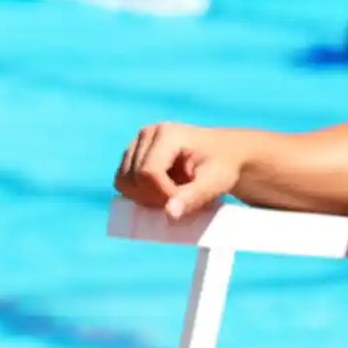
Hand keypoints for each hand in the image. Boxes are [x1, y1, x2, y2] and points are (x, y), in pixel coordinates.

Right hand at [114, 122, 239, 219]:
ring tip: (171, 197)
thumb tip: (170, 213)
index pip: (148, 173)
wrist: (225, 154)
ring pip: (123, 180)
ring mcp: (137, 144)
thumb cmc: (223, 166)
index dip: (163, 195)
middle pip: (132, 178)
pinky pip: (123, 181)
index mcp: (167, 134)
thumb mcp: (216, 182)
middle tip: (179, 201)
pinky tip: (161, 194)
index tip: (185, 202)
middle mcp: (147, 134)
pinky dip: (139, 193)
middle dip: (153, 198)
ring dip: (144, 197)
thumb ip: (194, 196)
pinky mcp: (133, 155)